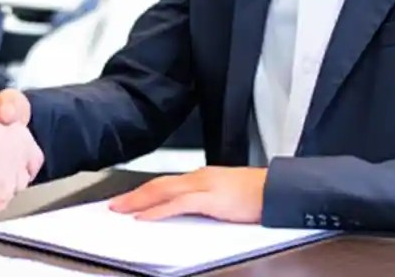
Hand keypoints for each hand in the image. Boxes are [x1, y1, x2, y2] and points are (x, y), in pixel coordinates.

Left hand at [108, 167, 267, 223]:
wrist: (279, 190)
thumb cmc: (259, 195)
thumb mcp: (228, 197)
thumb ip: (208, 201)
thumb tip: (191, 211)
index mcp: (203, 177)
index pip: (167, 183)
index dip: (146, 191)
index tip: (130, 199)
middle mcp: (200, 178)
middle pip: (159, 185)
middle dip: (135, 195)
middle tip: (115, 205)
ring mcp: (204, 186)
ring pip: (162, 191)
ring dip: (138, 201)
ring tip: (121, 210)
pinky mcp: (210, 199)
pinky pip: (177, 205)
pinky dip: (158, 211)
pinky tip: (144, 217)